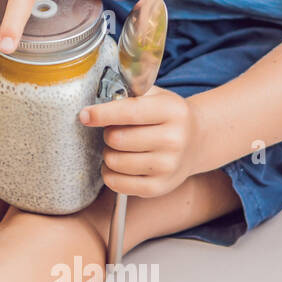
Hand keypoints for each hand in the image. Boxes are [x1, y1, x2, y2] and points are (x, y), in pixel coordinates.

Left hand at [79, 87, 201, 197]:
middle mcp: (174, 140)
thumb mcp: (156, 96)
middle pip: (117, 138)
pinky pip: (116, 183)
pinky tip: (119, 163)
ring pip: (114, 161)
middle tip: (116, 131)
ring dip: (108, 153)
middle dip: (108, 133)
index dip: (102, 114)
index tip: (84, 115)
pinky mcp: (158, 187)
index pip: (130, 112)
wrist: (197, 142)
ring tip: (121, 147)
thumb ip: (129, 94)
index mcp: (172, 111)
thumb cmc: (167, 116)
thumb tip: (96, 102)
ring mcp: (168, 166)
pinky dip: (109, 173)